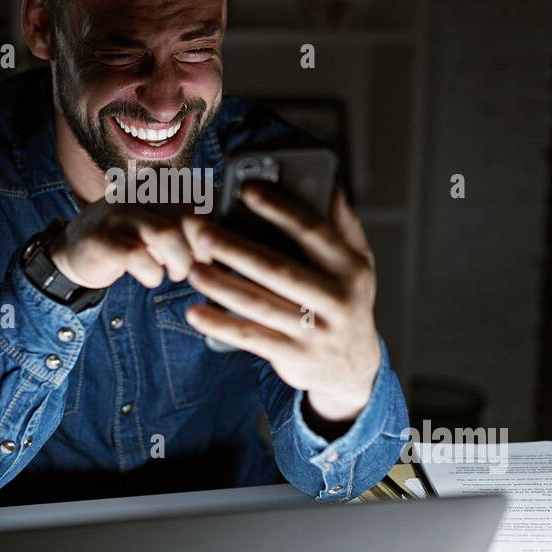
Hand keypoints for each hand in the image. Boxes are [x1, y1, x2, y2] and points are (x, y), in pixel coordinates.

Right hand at [49, 198, 202, 289]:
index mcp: (160, 184)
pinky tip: (151, 277)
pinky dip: (151, 273)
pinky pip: (136, 256)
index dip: (214, 231)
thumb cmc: (132, 240)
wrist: (77, 249)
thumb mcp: (164, 226)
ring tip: (176, 273)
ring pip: (166, 235)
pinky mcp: (101, 239)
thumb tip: (229, 243)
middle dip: (200, 250)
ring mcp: (118, 213)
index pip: (203, 200)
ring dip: (179, 262)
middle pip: (189, 218)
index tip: (210, 251)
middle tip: (197, 266)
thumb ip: (193, 226)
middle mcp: (140, 192)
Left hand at [184, 185, 381, 421]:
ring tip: (193, 269)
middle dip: (235, 248)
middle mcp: (336, 299)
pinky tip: (195, 312)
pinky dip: (220, 325)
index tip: (246, 190)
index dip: (279, 209)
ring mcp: (315, 332)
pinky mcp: (294, 357)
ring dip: (221, 286)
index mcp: (350, 268)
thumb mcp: (358, 264)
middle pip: (277, 268)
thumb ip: (344, 226)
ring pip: (259, 304)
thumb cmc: (346, 301)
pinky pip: (251, 338)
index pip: (312, 232)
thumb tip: (329, 184)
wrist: (353, 368)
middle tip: (200, 231)